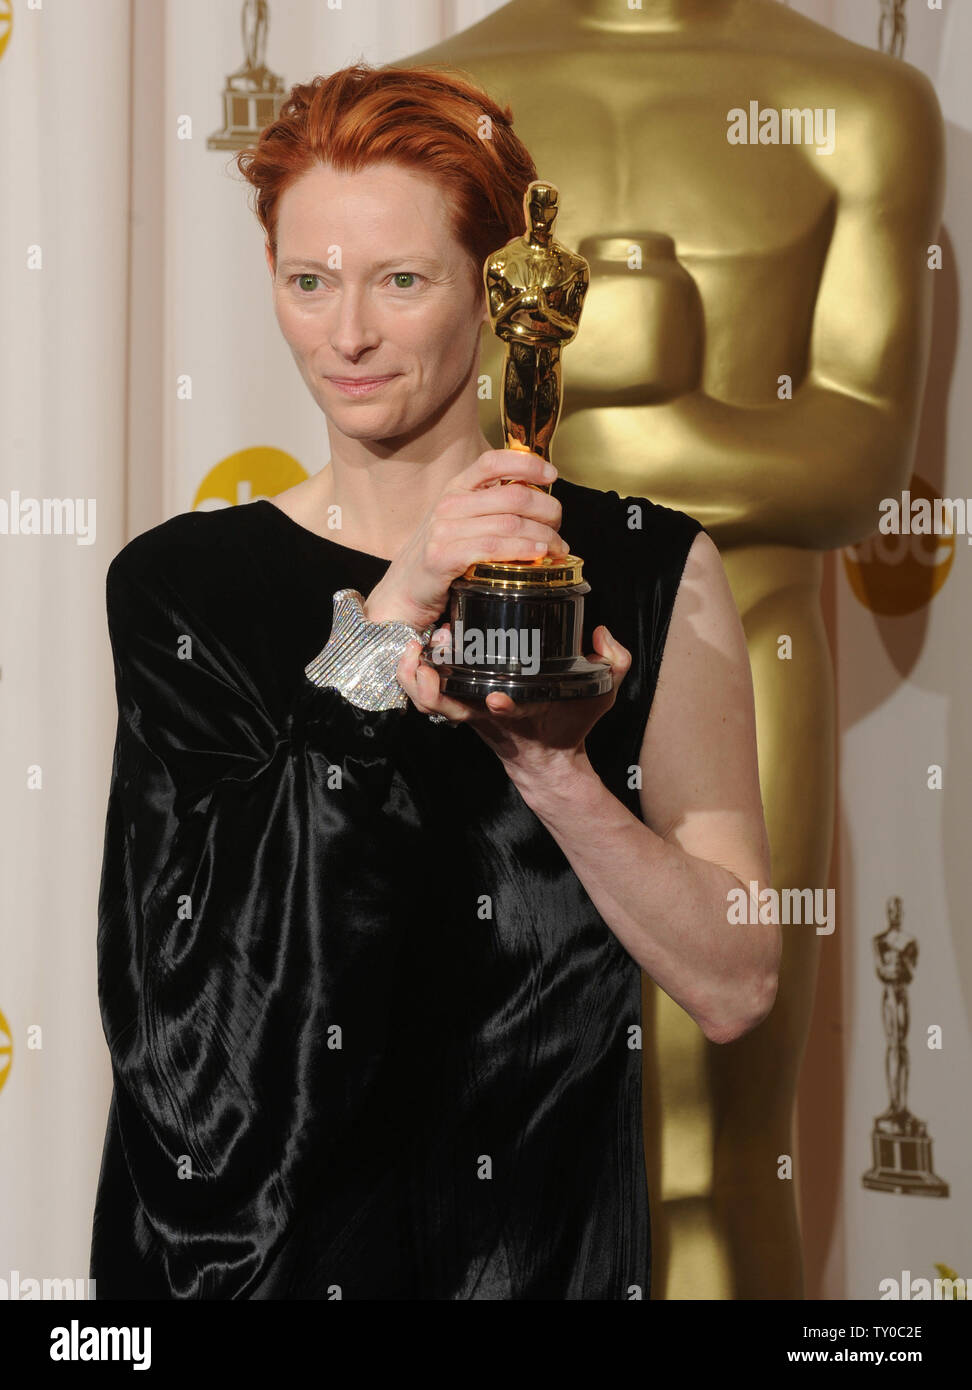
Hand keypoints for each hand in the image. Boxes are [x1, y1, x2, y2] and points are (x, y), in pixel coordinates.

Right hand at [362, 449, 568, 632]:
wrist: (403, 593)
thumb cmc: (440, 558)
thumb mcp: (462, 524)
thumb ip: (491, 510)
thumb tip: (540, 506)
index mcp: (456, 489)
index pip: (492, 461)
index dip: (526, 463)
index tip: (551, 475)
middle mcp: (449, 505)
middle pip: (513, 496)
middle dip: (547, 510)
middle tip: (559, 527)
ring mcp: (444, 530)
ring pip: (509, 524)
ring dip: (543, 536)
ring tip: (556, 549)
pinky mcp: (442, 557)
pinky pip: (492, 548)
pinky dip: (521, 550)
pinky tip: (537, 555)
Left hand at [397, 623, 632, 789]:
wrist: (546, 759)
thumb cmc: (569, 723)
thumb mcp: (601, 694)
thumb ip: (613, 662)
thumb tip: (600, 633)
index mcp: (522, 713)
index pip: (508, 713)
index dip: (503, 707)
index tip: (498, 698)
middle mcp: (487, 713)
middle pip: (449, 708)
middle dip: (434, 685)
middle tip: (433, 650)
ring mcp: (467, 710)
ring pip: (428, 702)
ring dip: (416, 678)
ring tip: (415, 645)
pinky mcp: (457, 702)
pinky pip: (424, 695)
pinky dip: (412, 676)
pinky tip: (413, 645)